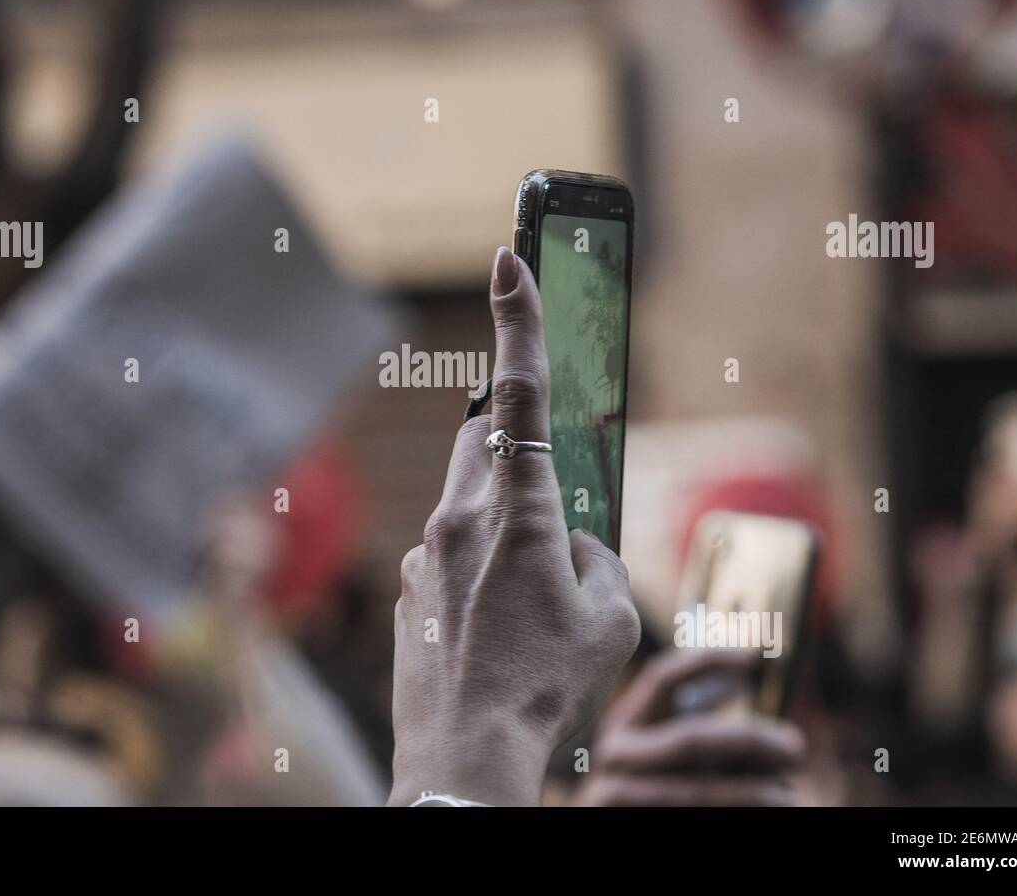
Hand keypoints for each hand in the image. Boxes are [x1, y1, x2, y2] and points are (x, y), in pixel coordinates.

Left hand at [388, 247, 640, 806]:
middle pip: (483, 441)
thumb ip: (594, 557)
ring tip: (532, 592)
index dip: (518, 320)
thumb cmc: (546, 686)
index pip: (520, 393)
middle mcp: (458, 519)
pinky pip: (446, 553)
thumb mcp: (609, 618)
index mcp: (516, 510)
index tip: (508, 259)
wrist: (464, 756)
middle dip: (514, 440)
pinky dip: (477, 566)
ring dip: (501, 519)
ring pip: (466, 502)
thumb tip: (568, 543)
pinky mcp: (406, 589)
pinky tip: (498, 623)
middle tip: (545, 480)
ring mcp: (422, 554)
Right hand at [573, 649, 805, 805]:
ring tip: (789, 796)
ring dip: (751, 793)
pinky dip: (733, 814)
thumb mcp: (657, 748)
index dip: (707, 662)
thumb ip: (689, 720)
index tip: (754, 657)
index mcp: (624, 721)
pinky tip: (760, 814)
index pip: (662, 678)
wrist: (604, 828)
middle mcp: (616, 753)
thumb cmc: (649, 786)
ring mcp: (618, 792)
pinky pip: (692, 815)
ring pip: (698, 790)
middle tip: (796, 748)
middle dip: (751, 741)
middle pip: (691, 738)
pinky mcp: (626, 820)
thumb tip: (739, 682)